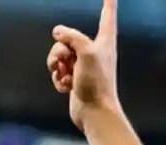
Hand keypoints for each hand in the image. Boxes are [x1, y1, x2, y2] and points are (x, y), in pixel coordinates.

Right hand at [46, 0, 119, 131]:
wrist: (95, 113)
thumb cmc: (96, 83)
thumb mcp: (86, 53)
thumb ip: (72, 36)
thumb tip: (58, 33)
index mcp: (105, 44)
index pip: (107, 17)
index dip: (109, 4)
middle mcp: (95, 53)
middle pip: (68, 39)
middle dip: (59, 50)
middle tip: (65, 63)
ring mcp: (84, 67)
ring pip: (59, 55)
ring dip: (56, 65)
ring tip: (65, 77)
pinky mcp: (76, 80)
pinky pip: (58, 71)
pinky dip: (58, 79)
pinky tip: (66, 88)